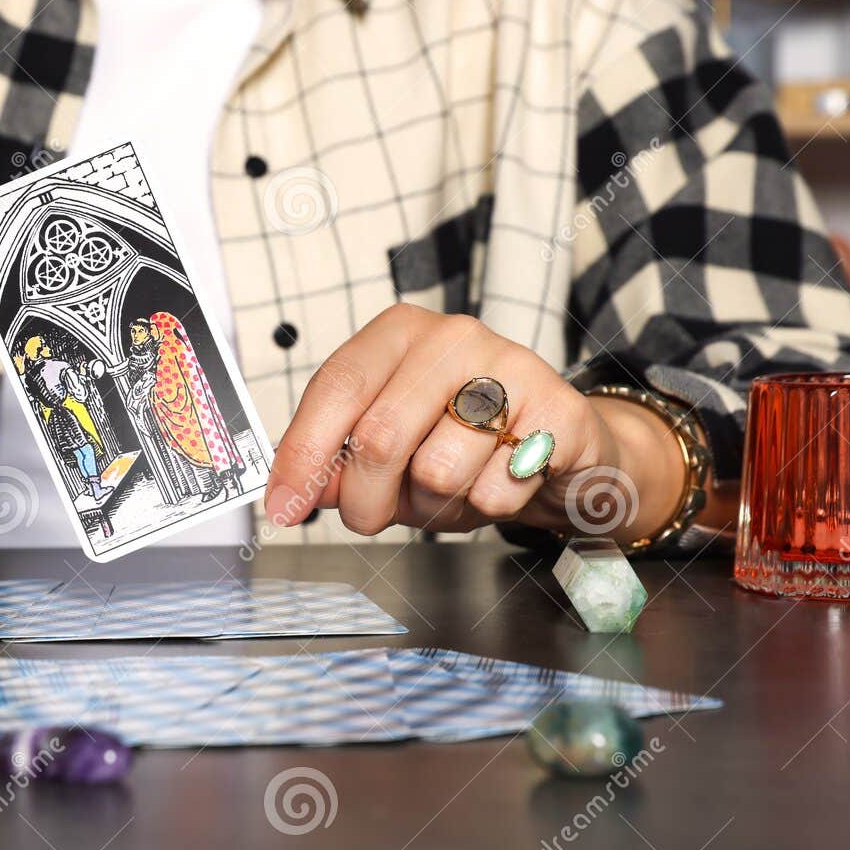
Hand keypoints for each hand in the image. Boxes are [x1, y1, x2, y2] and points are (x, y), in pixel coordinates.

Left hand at [264, 305, 686, 543]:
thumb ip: (337, 463)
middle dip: (366, 499)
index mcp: (400, 333)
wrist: (566, 450)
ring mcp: (512, 366)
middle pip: (380, 436)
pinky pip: (497, 488)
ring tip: (457, 485)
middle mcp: (453, 337)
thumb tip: (293, 490)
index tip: (283, 507)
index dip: (303, 453)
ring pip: (439, 470)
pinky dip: (491, 504)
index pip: (335, 388)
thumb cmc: (467, 445)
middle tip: (372, 515)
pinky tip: (504, 481)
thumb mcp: (390, 452)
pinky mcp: (559, 410)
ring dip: (437, 503)